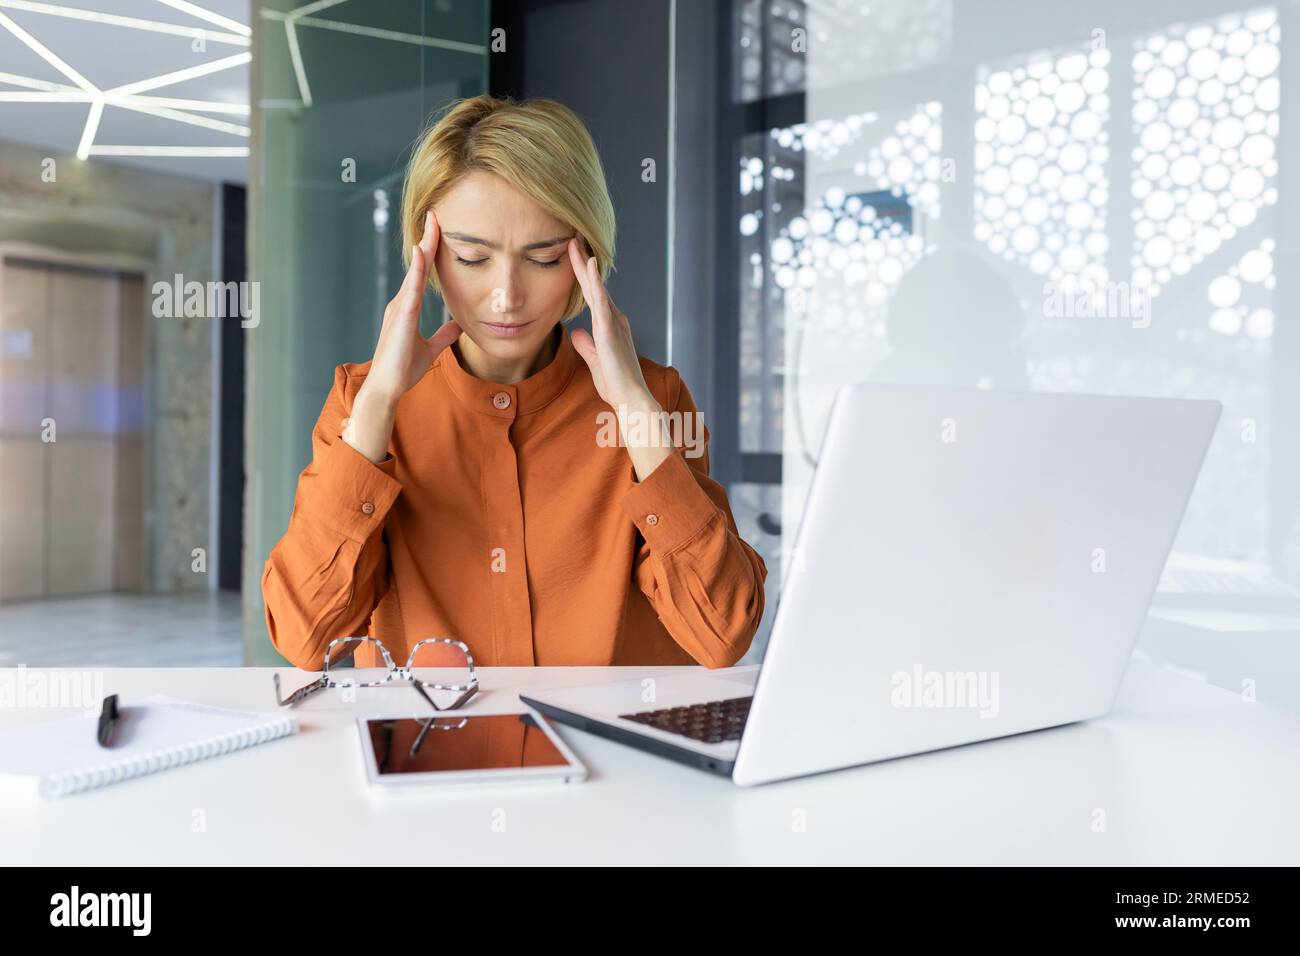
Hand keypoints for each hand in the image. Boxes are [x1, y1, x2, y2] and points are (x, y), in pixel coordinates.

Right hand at [366, 208, 461, 405]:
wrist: (388, 387)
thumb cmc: (403, 369)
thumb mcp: (431, 349)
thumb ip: (444, 334)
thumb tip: (459, 324)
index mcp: (407, 308)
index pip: (422, 273)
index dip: (431, 252)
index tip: (438, 231)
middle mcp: (401, 302)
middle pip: (418, 265)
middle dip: (427, 240)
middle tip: (436, 215)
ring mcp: (399, 308)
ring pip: (415, 271)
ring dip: (424, 247)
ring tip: (433, 225)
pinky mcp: (401, 317)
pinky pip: (411, 288)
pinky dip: (417, 270)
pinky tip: (422, 253)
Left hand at [567, 239, 672, 481]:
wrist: (631, 398)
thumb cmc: (617, 385)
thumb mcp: (596, 361)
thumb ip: (587, 346)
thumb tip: (577, 332)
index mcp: (610, 326)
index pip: (593, 296)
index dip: (583, 276)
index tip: (574, 257)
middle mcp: (614, 319)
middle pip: (594, 285)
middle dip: (584, 262)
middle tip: (574, 238)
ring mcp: (613, 322)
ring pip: (596, 287)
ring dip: (586, 264)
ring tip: (575, 242)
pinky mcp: (610, 329)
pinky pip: (600, 300)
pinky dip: (594, 281)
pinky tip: (589, 263)